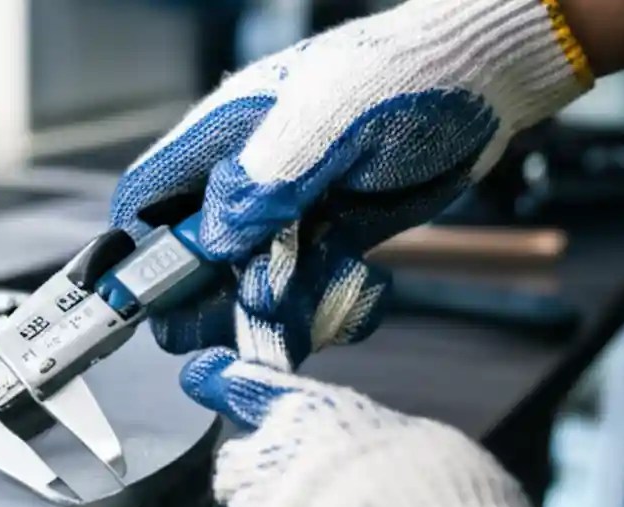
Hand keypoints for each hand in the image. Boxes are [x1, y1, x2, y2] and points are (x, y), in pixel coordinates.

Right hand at [110, 0, 592, 363]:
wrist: (487, 85)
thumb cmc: (406, 77)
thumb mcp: (333, 119)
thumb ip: (268, 178)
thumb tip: (209, 237)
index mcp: (220, 142)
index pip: (145, 204)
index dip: (136, 253)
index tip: (150, 298)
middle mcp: (243, 186)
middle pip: (188, 265)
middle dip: (210, 302)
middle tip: (255, 306)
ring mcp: (284, 219)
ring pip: (245, 291)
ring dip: (276, 312)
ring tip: (321, 296)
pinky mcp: (328, 242)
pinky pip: (303, 297)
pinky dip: (325, 310)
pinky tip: (363, 288)